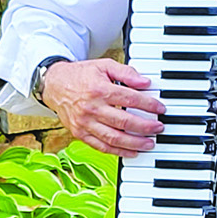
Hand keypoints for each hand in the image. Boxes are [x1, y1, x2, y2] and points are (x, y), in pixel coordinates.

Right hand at [42, 58, 165, 156]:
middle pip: (123, 121)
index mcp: (99, 90)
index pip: (130, 99)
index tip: (161, 109)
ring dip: (134, 143)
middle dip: (145, 127)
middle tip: (159, 128)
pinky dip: (117, 151)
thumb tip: (145, 82)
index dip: (148, 105)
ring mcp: (84, 123)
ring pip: (113, 138)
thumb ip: (126, 73)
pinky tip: (131, 152)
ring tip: (149, 143)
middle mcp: (91, 108)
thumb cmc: (82, 75)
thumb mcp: (104, 65)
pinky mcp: (79, 133)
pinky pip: (100, 146)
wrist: (55, 84)